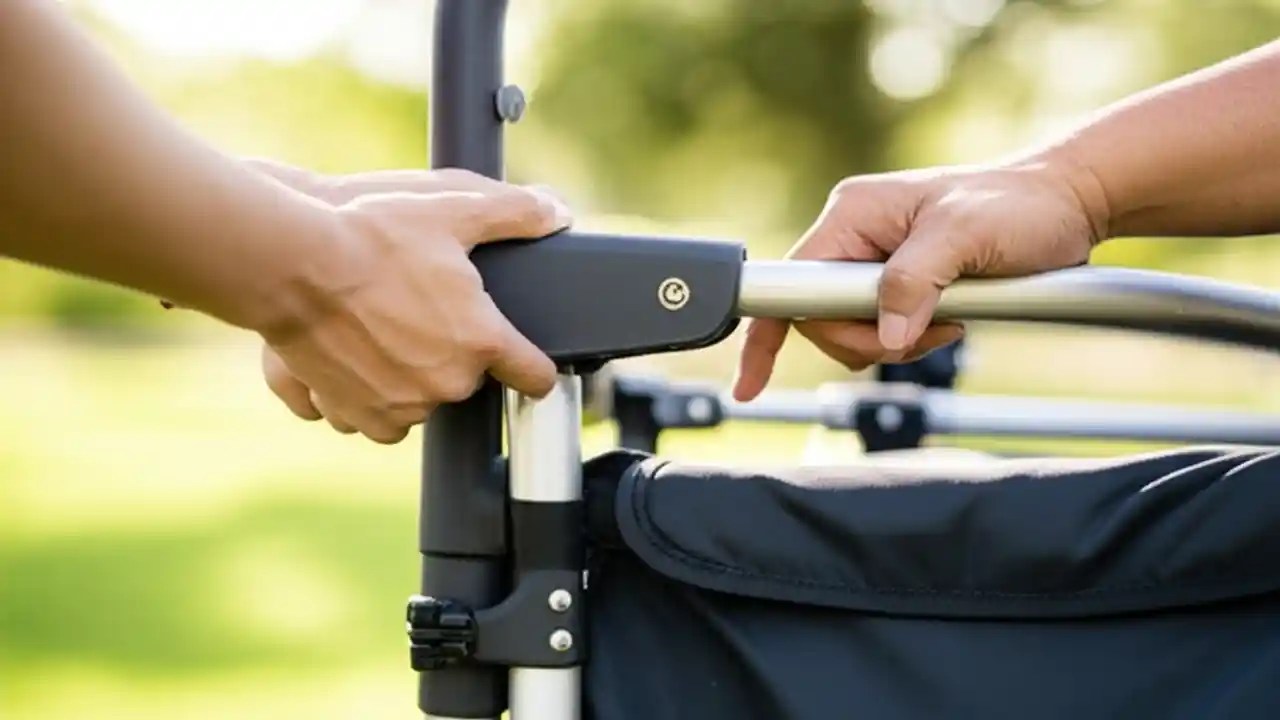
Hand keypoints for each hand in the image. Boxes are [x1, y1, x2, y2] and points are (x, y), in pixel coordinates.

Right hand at [249, 163, 571, 442]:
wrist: (290, 261)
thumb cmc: (371, 233)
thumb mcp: (454, 207)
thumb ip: (517, 212)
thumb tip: (557, 212)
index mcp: (479, 341)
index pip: (533, 376)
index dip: (534, 366)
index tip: (527, 362)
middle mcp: (443, 383)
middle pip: (466, 380)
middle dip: (451, 351)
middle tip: (420, 307)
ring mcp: (396, 405)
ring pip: (418, 400)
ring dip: (408, 376)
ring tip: (382, 328)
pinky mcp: (350, 414)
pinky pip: (372, 415)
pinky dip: (364, 394)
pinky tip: (352, 355)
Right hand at [733, 156, 1109, 400]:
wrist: (1067, 203)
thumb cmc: (1020, 205)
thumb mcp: (966, 236)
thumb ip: (915, 281)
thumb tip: (884, 333)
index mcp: (853, 215)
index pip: (792, 283)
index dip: (768, 334)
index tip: (750, 384)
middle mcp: (854, 238)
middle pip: (819, 319)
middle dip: (866, 341)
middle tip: (925, 333)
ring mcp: (874, 262)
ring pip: (852, 331)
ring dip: (896, 343)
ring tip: (948, 320)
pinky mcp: (899, 283)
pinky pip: (882, 331)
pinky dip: (912, 341)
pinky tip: (949, 321)